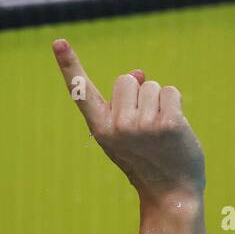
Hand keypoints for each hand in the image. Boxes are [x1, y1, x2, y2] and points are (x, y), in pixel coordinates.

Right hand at [52, 39, 205, 209]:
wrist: (170, 192)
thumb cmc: (147, 159)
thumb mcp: (127, 132)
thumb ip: (125, 103)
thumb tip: (139, 72)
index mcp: (100, 128)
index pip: (81, 92)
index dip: (69, 64)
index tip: (58, 41)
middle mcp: (117, 126)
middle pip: (126, 79)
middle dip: (139, 94)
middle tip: (146, 127)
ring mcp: (141, 125)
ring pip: (151, 85)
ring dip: (159, 101)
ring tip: (160, 132)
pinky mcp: (167, 123)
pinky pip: (170, 91)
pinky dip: (175, 104)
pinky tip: (174, 130)